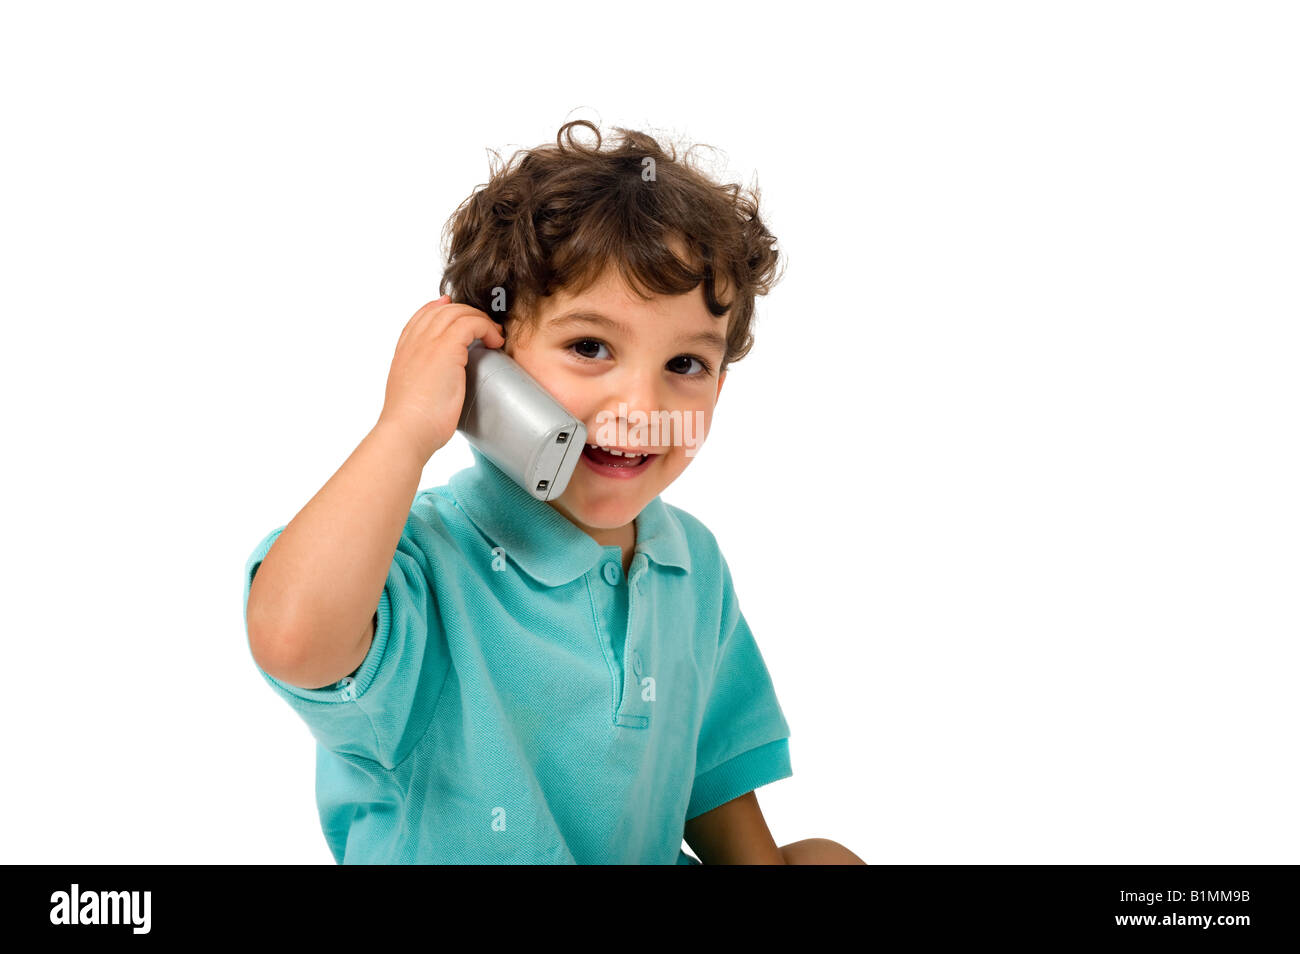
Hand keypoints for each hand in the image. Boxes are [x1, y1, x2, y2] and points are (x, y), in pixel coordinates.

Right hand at [377, 294, 505, 462]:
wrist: (407, 431)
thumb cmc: (413, 423)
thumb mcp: (412, 394)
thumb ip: (422, 379)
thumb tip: (436, 382)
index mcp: (404, 351)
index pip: (423, 316)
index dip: (442, 308)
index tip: (460, 312)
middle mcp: (414, 341)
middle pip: (443, 309)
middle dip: (468, 313)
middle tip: (486, 328)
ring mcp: (429, 342)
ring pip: (458, 312)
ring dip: (481, 320)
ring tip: (495, 336)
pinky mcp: (446, 348)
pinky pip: (472, 323)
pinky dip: (487, 328)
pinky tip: (495, 343)